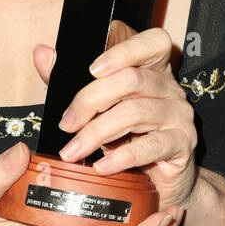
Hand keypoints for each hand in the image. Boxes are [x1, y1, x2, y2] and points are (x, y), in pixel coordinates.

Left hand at [33, 20, 198, 213]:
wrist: (158, 182)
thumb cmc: (125, 139)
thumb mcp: (96, 108)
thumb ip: (70, 80)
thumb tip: (42, 53)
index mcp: (153, 69)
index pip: (153, 43)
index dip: (124, 50)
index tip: (92, 70)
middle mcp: (170, 88)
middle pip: (132, 79)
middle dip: (91, 100)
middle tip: (67, 124)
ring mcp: (180, 115)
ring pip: (135, 112)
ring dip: (97, 132)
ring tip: (72, 151)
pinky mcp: (182, 144)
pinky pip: (151, 146)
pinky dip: (121, 157)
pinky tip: (102, 167)